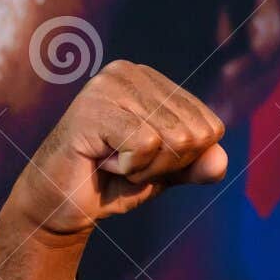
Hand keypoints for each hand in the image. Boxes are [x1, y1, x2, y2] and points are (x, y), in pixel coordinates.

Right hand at [0, 61, 226, 279]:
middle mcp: (130, 72)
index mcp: (153, 80)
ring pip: (173, 140)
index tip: (143, 159)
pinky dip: (130, 168)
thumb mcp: (167, 173)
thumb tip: (220, 160)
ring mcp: (108, 85)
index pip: (210, 127)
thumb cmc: (112, 183)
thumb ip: (198, 164)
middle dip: (165, 165)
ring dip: (146, 168)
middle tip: (124, 164)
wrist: (58, 207)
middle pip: (194, 134)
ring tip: (111, 161)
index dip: (184, 160)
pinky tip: (101, 161)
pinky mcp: (93, 108)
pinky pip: (146, 146)